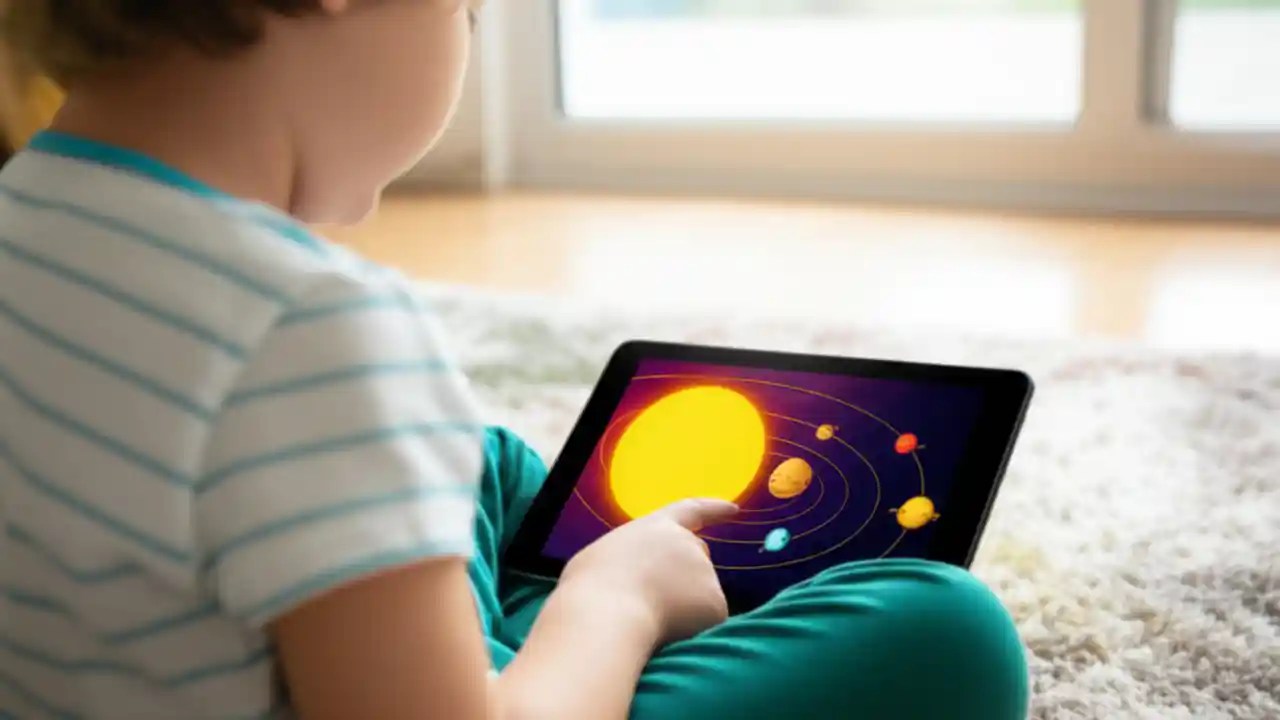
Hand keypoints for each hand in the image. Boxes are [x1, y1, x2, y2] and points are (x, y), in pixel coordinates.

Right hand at [561, 498, 738, 645]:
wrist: (608, 615)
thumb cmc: (593, 586)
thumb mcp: (607, 557)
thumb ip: (633, 560)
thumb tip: (642, 579)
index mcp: (658, 528)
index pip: (693, 511)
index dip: (714, 509)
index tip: (734, 509)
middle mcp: (688, 546)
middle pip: (697, 559)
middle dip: (686, 579)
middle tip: (658, 603)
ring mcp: (706, 575)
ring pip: (697, 598)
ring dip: (681, 610)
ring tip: (647, 621)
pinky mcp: (716, 606)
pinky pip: (705, 625)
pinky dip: (690, 633)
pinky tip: (665, 635)